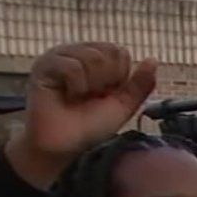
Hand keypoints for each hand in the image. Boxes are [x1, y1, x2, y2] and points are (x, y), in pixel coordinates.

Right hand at [6, 42, 156, 188]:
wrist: (64, 145)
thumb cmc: (91, 126)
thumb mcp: (123, 105)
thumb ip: (140, 84)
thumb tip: (152, 60)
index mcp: (95, 59)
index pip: (119, 52)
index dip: (119, 76)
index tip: (104, 94)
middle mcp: (77, 53)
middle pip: (109, 51)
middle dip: (106, 80)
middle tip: (90, 96)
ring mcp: (59, 57)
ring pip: (92, 57)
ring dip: (91, 84)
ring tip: (78, 97)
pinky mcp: (44, 66)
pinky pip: (72, 66)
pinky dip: (76, 86)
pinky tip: (67, 95)